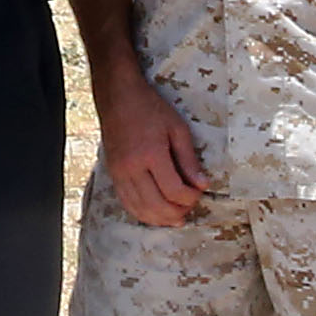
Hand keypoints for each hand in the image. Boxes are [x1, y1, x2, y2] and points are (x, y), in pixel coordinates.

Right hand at [95, 82, 209, 229]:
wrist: (117, 97)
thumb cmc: (150, 108)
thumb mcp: (177, 128)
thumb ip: (189, 159)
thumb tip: (202, 185)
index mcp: (151, 154)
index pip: (174, 190)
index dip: (190, 198)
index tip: (199, 192)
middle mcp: (132, 167)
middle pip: (156, 205)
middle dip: (177, 212)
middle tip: (190, 208)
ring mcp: (119, 173)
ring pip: (140, 209)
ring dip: (160, 218)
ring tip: (176, 217)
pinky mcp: (113, 175)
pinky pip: (127, 203)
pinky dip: (142, 214)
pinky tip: (155, 214)